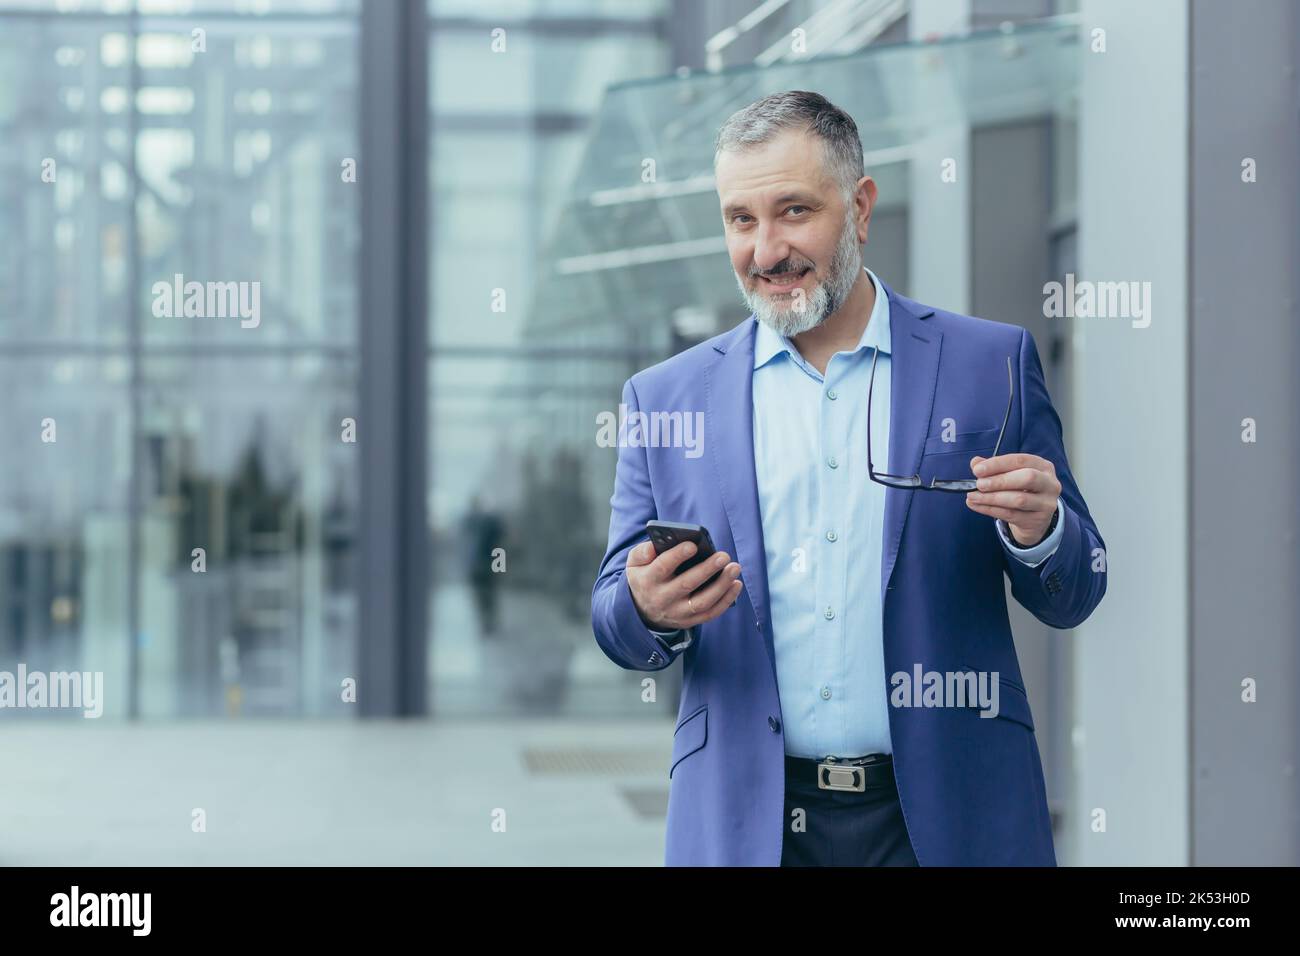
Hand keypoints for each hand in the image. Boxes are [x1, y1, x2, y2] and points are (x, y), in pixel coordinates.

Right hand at [625, 540, 742, 631]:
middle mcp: (662, 599)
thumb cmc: (645, 577)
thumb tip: (654, 545)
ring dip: (721, 585)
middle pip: (687, 584)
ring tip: (734, 568)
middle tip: (724, 556)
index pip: (662, 567)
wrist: (642, 611)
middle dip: (707, 569)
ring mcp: (677, 613)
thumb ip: (642, 552)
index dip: (677, 556)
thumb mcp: (634, 564)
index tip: (693, 545)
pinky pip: (711, 613)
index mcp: (648, 580)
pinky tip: (736, 584)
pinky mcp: (690, 621)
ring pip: (702, 602)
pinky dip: (726, 600)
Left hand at [965, 453, 1061, 545]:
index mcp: (1043, 466)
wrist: (1034, 518)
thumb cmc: (1021, 490)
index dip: (998, 464)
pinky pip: (1011, 515)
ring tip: (972, 496)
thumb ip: (994, 467)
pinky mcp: (1037, 520)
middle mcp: (1050, 484)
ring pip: (1019, 499)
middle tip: (979, 484)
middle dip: (1000, 481)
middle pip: (1027, 478)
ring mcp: (1046, 503)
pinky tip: (976, 505)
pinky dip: (990, 509)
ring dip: (991, 498)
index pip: (1021, 460)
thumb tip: (975, 462)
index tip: (977, 470)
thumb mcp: (1010, 475)